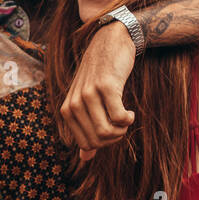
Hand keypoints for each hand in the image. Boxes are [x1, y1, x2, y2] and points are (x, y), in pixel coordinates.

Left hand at [60, 19, 135, 161]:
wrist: (111, 41)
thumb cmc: (101, 74)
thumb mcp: (88, 101)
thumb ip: (85, 128)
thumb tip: (85, 158)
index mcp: (67, 109)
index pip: (86, 143)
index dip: (104, 143)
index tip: (113, 128)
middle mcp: (74, 103)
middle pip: (97, 140)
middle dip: (115, 137)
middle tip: (122, 123)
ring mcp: (88, 94)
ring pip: (107, 132)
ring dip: (122, 130)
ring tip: (126, 117)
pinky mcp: (106, 87)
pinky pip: (119, 118)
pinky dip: (128, 120)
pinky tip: (130, 112)